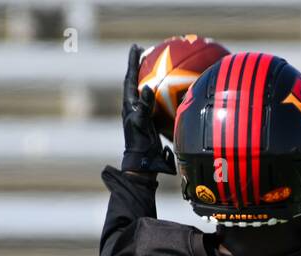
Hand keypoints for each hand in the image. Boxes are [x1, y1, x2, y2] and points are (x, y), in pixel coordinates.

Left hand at [120, 44, 175, 175]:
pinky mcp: (150, 121)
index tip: (136, 47)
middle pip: (136, 81)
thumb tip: (146, 88)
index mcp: (130, 106)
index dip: (133, 62)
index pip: (130, 78)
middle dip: (140, 66)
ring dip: (150, 78)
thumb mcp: (142, 124)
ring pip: (145, 91)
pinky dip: (161, 93)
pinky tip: (171, 91)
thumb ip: (144, 106)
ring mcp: (142, 115)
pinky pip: (156, 102)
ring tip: (157, 67)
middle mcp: (134, 108)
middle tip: (146, 53)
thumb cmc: (141, 145)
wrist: (144, 164)